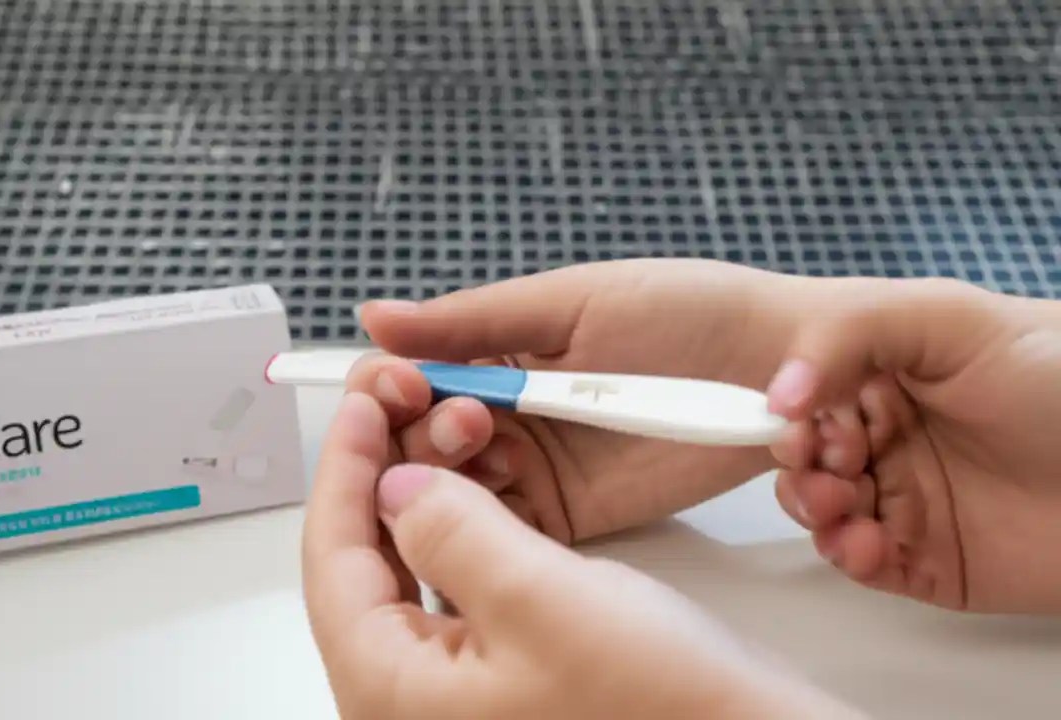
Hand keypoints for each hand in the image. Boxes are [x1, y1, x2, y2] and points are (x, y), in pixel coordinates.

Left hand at [302, 392, 859, 718]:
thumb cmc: (663, 704)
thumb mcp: (541, 597)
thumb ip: (448, 532)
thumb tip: (392, 486)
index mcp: (392, 693)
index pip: (332, 562)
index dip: (343, 468)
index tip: (363, 402)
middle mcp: (409, 700)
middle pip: (366, 563)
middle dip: (387, 471)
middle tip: (408, 400)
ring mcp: (456, 693)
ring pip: (414, 569)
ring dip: (431, 492)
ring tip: (462, 427)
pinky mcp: (502, 678)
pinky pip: (458, 588)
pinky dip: (468, 528)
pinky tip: (489, 482)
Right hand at [355, 259, 837, 544]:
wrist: (780, 368)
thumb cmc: (685, 311)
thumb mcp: (571, 304)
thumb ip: (473, 321)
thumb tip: (371, 316)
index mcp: (499, 354)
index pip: (411, 374)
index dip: (392, 385)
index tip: (403, 388)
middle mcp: (507, 414)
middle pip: (418, 439)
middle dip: (420, 435)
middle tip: (468, 426)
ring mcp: (536, 467)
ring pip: (450, 490)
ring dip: (447, 482)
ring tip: (492, 459)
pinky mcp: (569, 516)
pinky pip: (504, 532)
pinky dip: (482, 531)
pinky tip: (487, 519)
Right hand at [766, 278, 1060, 612]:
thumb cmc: (1058, 377)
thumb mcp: (948, 319)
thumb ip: (848, 334)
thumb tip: (776, 393)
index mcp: (886, 380)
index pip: (807, 401)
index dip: (791, 418)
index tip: (796, 428)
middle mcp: (891, 440)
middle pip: (807, 460)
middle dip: (799, 469)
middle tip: (827, 473)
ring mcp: (909, 502)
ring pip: (824, 514)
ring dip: (816, 513)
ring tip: (840, 510)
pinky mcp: (930, 562)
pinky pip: (865, 566)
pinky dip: (848, 557)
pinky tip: (862, 543)